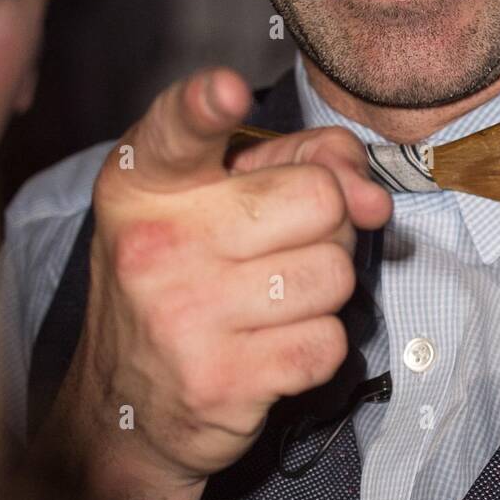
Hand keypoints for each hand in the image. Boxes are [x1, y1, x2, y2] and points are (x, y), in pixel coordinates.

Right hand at [68, 67, 391, 487]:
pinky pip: (328, 342)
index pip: (177, 130)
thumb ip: (306, 159)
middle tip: (283, 245)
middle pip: (318, 198)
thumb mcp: (225, 196)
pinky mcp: (217, 382)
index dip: (205, 104)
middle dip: (328, 224)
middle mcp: (154, 243)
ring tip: (271, 299)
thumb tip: (372, 197)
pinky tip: (270, 346)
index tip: (226, 91)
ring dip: (324, 288)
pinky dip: (317, 346)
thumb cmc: (191, 276)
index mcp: (145, 183)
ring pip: (334, 274)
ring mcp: (182, 315)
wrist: (127, 408)